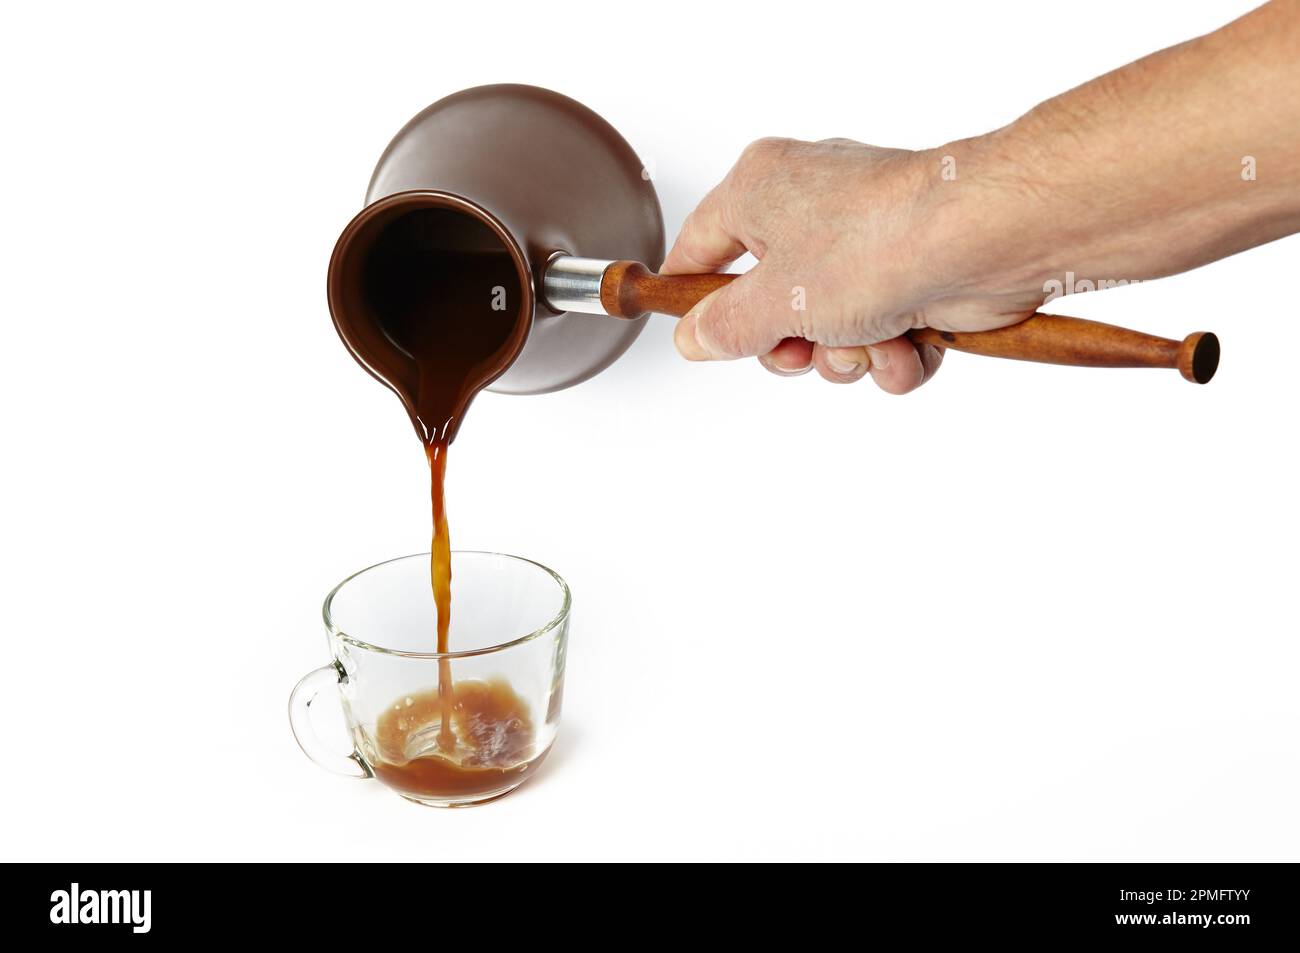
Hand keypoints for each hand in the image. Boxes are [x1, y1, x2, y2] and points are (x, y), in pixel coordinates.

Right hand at [661, 137, 1044, 392]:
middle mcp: (812, 206)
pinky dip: (893, 353)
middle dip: (792, 345)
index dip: (693, 296)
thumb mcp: (774, 300)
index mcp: (762, 188)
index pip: (701, 244)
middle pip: (769, 302)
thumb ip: (724, 326)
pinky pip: (882, 333)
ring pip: (830, 327)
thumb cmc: (878, 241)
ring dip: (848, 355)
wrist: (983, 239)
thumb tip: (695, 337)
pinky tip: (906, 346)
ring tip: (869, 342)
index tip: (694, 336)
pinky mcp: (911, 273)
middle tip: (803, 349)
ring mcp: (866, 241)